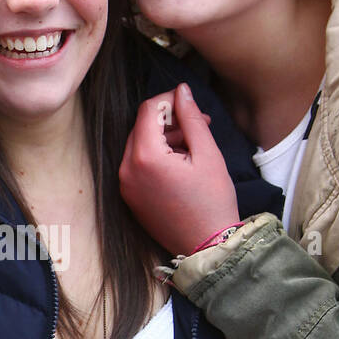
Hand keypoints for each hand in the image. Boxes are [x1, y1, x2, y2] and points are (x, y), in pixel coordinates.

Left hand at [119, 83, 238, 253]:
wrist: (207, 247)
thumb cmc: (212, 202)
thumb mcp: (207, 154)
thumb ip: (191, 118)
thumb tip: (181, 91)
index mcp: (145, 157)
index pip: (148, 110)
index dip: (169, 100)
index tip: (189, 104)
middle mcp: (127, 170)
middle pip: (141, 127)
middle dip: (168, 120)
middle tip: (197, 123)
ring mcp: (126, 186)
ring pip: (139, 145)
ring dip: (163, 137)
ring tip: (193, 144)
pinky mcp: (130, 198)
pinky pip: (138, 166)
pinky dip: (156, 156)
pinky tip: (181, 162)